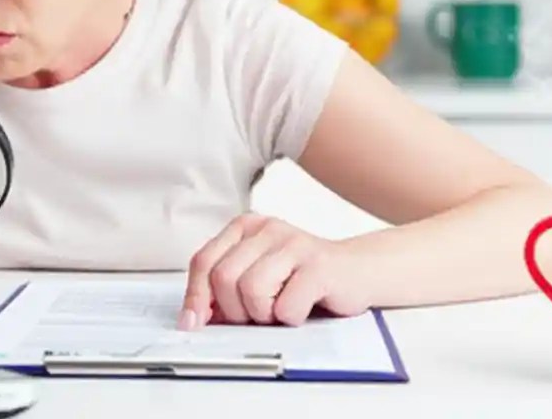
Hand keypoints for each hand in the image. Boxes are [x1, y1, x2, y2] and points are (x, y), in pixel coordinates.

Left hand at [179, 213, 369, 329]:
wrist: (359, 271)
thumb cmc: (303, 280)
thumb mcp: (257, 277)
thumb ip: (225, 289)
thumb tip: (193, 317)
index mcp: (245, 228)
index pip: (203, 261)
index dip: (195, 297)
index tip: (192, 323)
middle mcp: (266, 229)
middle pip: (222, 278)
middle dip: (234, 310)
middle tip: (257, 316)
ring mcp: (293, 243)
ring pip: (250, 290)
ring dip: (263, 314)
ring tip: (280, 310)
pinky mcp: (318, 265)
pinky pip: (285, 305)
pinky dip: (290, 318)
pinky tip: (302, 308)